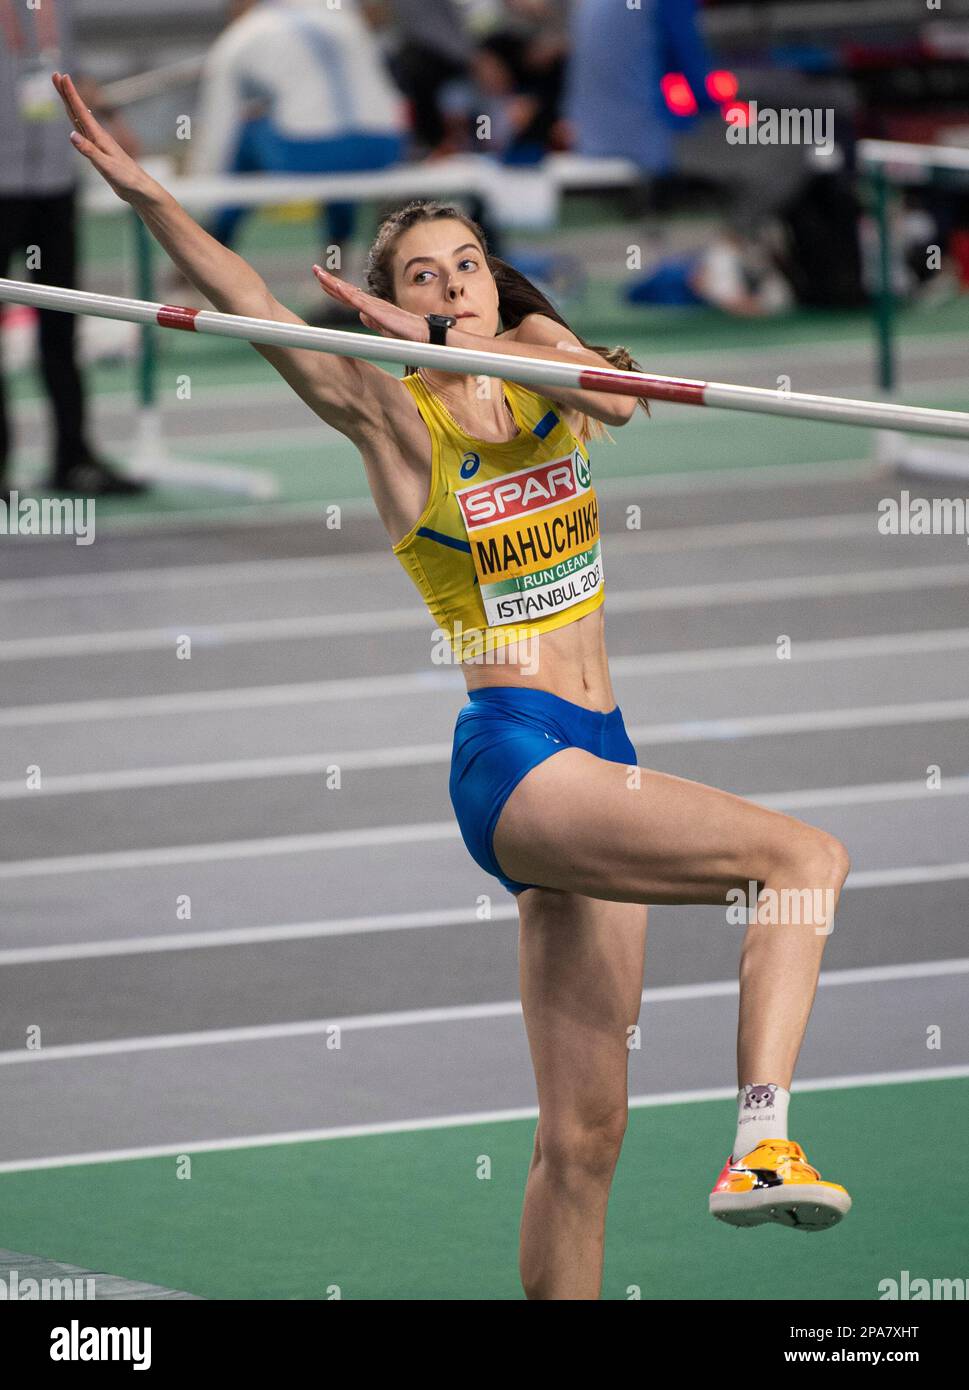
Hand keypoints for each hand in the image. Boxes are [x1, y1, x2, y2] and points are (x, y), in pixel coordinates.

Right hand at [52, 72, 154, 203]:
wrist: (138, 188)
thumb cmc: (126, 178)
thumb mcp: (106, 166)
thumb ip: (89, 151)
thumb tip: (71, 135)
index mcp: (98, 137)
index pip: (81, 111)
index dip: (70, 94)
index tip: (62, 76)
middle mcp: (97, 135)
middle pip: (78, 110)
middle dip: (66, 93)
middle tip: (55, 75)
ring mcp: (98, 142)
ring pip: (79, 118)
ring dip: (69, 103)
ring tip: (61, 90)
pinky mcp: (99, 150)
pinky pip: (83, 130)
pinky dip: (76, 119)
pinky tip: (75, 116)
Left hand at [312, 266, 429, 340]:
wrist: (424, 335)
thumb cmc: (408, 333)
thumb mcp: (385, 328)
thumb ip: (373, 322)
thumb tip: (361, 315)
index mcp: (371, 307)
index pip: (348, 296)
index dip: (334, 288)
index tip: (321, 279)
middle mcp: (371, 303)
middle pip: (346, 290)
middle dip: (329, 280)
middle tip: (315, 269)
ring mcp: (375, 307)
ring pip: (350, 293)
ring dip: (334, 284)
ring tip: (320, 274)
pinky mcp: (379, 313)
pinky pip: (360, 302)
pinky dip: (348, 294)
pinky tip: (338, 288)